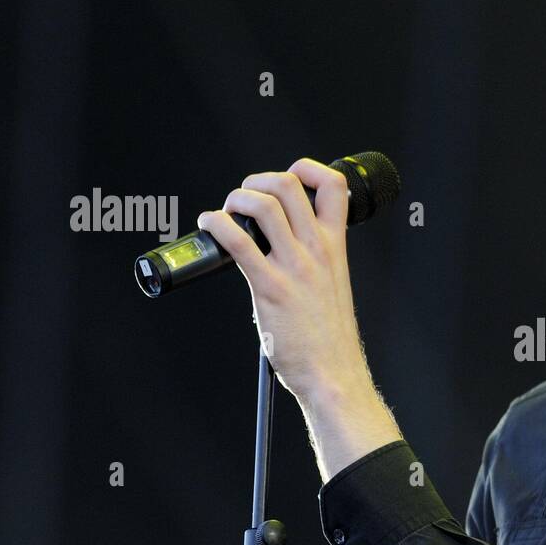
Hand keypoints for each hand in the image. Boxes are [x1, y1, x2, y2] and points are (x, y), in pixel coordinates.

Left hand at [197, 158, 365, 405]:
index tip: (289, 178)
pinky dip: (216, 225)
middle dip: (258, 181)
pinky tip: (210, 227)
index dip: (307, 170)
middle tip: (245, 199)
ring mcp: (294, 267)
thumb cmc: (330, 338)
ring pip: (263, 205)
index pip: (334, 187)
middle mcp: (317, 251)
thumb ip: (314, 262)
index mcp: (335, 247)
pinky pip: (238, 241)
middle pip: (289, 185)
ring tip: (225, 213)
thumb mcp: (333, 286)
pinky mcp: (270, 288)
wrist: (333, 374)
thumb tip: (279, 249)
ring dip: (235, 200)